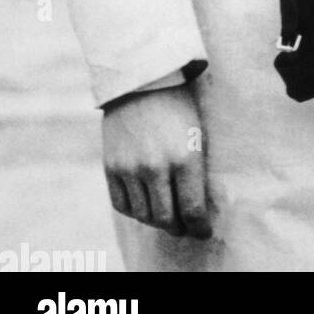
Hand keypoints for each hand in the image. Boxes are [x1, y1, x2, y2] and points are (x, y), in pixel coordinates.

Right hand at [102, 83, 211, 238]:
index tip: (203, 232)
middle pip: (166, 219)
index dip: (199, 227)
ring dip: (156, 220)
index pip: (193, 210)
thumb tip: (195, 208)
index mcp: (185, 158)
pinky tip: (144, 204)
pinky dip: (134, 210)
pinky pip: (122, 205)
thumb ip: (194, 172)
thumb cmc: (178, 106)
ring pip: (143, 215)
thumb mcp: (196, 135)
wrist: (142, 80)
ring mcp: (130, 169)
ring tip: (165, 214)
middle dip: (178, 227)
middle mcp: (156, 167)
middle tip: (184, 227)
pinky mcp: (111, 167)